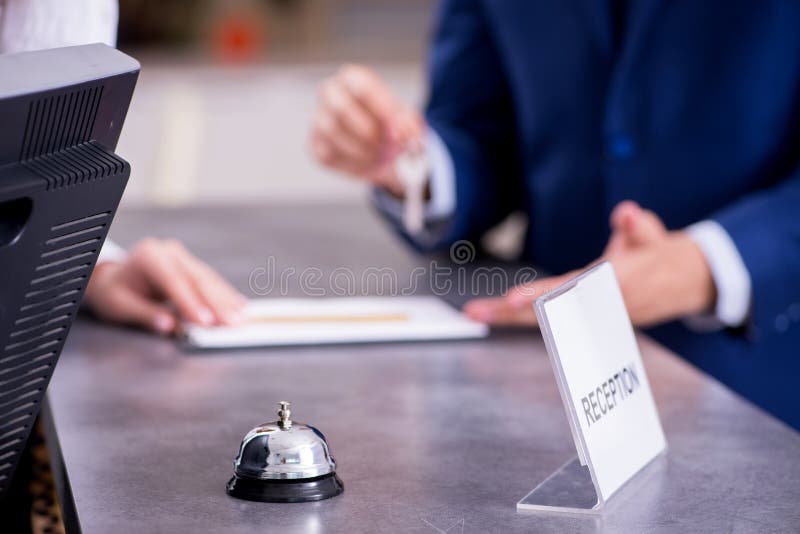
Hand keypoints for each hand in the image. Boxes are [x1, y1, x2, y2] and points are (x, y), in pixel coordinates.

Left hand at [84, 238, 246, 334]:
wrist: (116, 279)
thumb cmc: (116, 294)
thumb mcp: (121, 307)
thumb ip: (146, 315)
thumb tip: (169, 326)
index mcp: (149, 256)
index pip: (174, 281)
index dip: (191, 302)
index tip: (206, 322)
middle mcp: (169, 252)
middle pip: (197, 279)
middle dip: (217, 303)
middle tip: (232, 322)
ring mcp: (183, 257)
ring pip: (209, 279)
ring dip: (226, 300)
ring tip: (240, 318)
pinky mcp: (193, 265)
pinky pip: (212, 281)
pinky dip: (225, 295)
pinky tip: (239, 306)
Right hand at [310, 64, 423, 196]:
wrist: (380, 147)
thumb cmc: (389, 125)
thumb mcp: (405, 120)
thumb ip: (406, 124)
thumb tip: (402, 133)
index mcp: (352, 78)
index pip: (363, 89)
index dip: (383, 111)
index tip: (399, 131)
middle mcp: (330, 93)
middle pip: (341, 109)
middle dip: (368, 132)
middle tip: (387, 146)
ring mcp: (319, 118)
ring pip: (334, 134)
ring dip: (362, 150)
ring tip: (381, 155)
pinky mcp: (315, 144)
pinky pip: (329, 155)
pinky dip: (353, 163)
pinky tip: (368, 161)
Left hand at [464, 201, 716, 327]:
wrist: (683, 285)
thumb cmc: (659, 255)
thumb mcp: (653, 236)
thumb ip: (637, 226)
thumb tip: (626, 213)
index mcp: (615, 287)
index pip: (572, 291)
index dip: (544, 296)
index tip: (515, 299)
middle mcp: (598, 307)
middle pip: (549, 313)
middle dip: (512, 313)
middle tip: (478, 310)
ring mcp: (592, 316)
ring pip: (545, 319)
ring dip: (509, 316)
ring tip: (476, 311)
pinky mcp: (587, 319)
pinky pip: (550, 320)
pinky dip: (521, 317)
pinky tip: (494, 313)